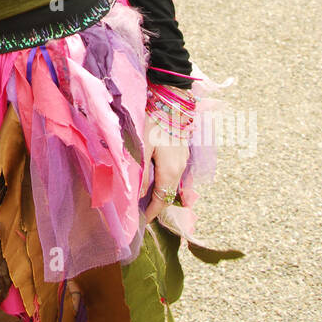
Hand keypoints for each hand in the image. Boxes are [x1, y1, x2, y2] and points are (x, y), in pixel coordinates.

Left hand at [142, 92, 191, 224]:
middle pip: (169, 194)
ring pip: (173, 184)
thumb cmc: (154, 122)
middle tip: (141, 212)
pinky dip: (166, 182)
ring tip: (146, 199)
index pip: (162, 200)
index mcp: (171, 171)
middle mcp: (180, 168)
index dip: (151, 213)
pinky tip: (155, 180)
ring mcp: (183, 159)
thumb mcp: (142, 148)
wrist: (172, 100)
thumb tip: (138, 196)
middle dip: (156, 205)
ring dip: (161, 193)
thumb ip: (140, 173)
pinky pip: (175, 174)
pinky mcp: (182, 151)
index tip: (140, 221)